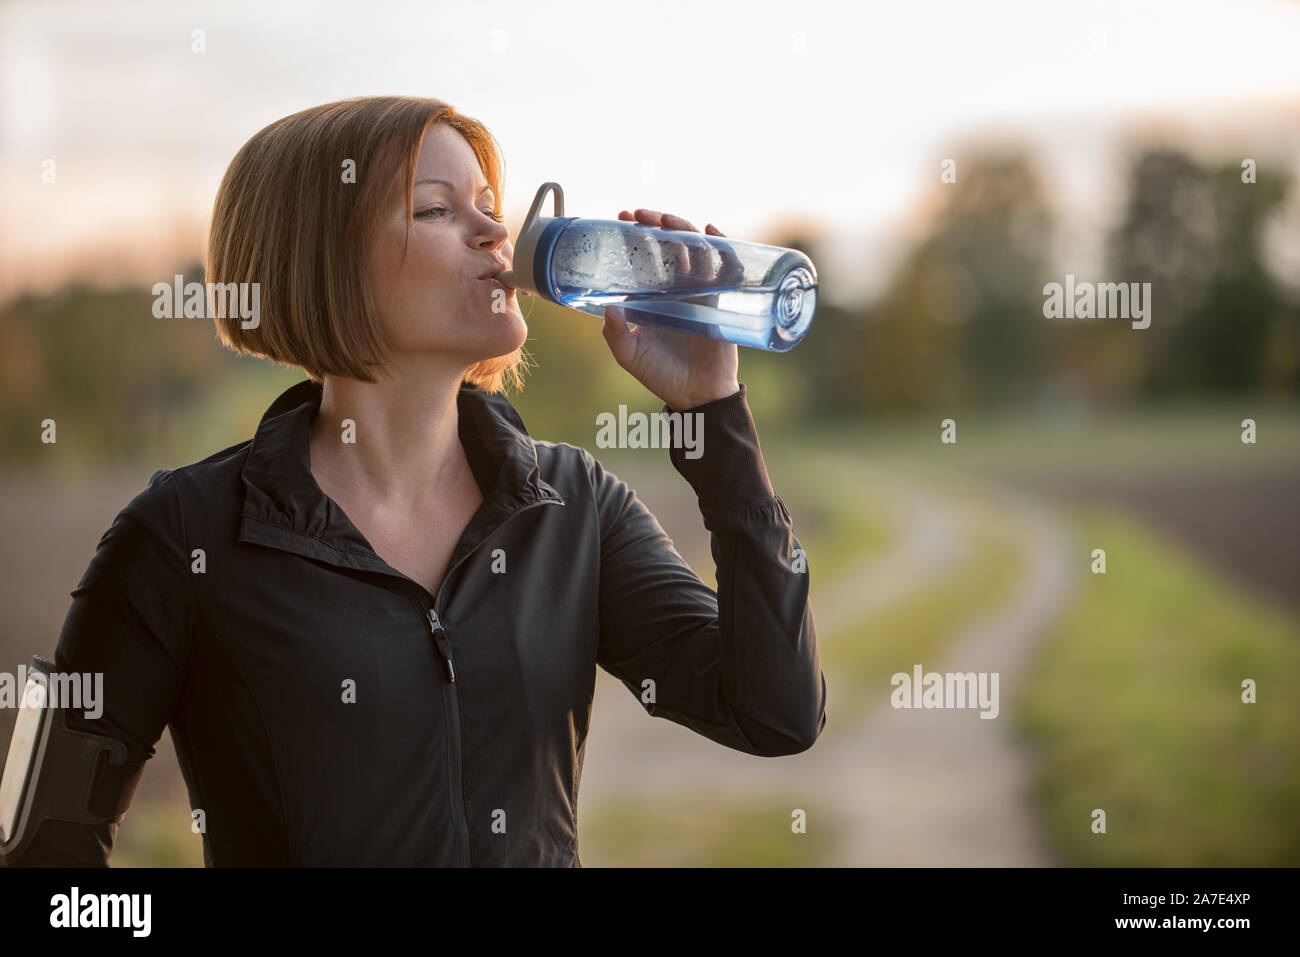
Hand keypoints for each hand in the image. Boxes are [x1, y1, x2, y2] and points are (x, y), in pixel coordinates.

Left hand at [601, 209, 739, 412]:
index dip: (635, 235)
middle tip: (639, 214)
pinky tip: (711, 231)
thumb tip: (609, 307)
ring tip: (666, 220)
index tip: (621, 218)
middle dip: (656, 224)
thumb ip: (615, 335)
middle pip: (670, 245)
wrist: (696, 395)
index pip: (645, 256)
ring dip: (682, 228)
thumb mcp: (629, 356)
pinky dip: (723, 245)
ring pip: (695, 249)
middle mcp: (676, 289)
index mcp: (653, 296)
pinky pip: (727, 266)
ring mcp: (700, 292)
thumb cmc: (662, 376)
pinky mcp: (721, 299)